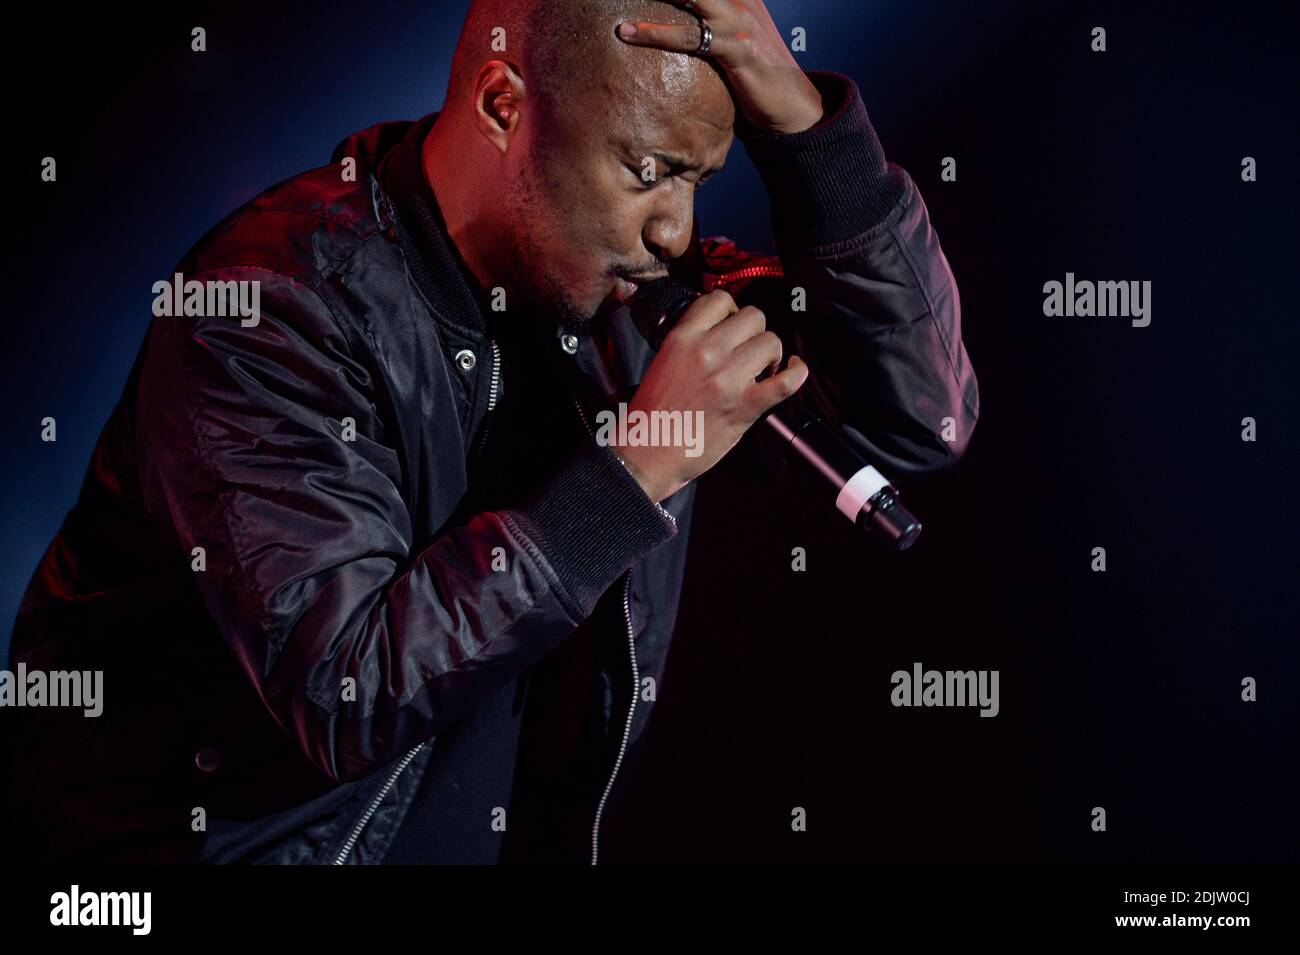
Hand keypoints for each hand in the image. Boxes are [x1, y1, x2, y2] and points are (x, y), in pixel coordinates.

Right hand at [613, 289, 808, 501]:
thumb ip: (689, 341)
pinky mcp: (745, 406)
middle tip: (748, 350)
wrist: (648, 452)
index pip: (720, 299)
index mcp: (682, 338)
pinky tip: (794, 370)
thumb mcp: (662, 361)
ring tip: (762, 368)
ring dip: (771, 353)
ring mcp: (728, 379)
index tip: (731, 326)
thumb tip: (719, 330)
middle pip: (753, 316)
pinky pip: (786, 382)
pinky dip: (797, 373)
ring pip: (771, 341)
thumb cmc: (653, 413)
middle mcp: (707, 352)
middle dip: (755, 331)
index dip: (732, 310)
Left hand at [615, 0, 823, 133]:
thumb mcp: (733, 39)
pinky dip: (656, 33)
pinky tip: (629, 33)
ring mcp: (738, 21)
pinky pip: (691, 36)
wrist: (792, 103)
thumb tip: (674, 25)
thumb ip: (706, 26)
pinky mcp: (738, 48)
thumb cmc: (757, 74)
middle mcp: (738, 0)